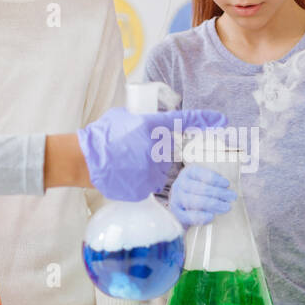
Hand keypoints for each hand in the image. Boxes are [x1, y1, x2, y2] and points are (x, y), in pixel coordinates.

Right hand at [77, 108, 227, 201]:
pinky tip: (124, 175)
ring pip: (159, 169)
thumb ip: (141, 119)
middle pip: (169, 151)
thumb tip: (150, 121)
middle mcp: (155, 148)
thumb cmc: (100, 136)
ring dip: (147, 166)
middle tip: (134, 151)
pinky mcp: (145, 187)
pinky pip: (150, 183)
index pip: (184, 121)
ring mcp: (151, 170)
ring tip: (126, 164)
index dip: (204, 120)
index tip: (221, 120)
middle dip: (155, 151)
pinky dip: (139, 180)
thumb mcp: (121, 117)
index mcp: (150, 127)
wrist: (83, 160)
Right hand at [168, 165, 236, 225]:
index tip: (227, 184)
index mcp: (188, 173)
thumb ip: (214, 182)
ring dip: (213, 204)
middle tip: (232, 197)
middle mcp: (180, 184)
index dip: (215, 179)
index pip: (200, 173)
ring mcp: (176, 199)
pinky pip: (187, 216)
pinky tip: (211, 217)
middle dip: (218, 193)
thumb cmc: (199, 191)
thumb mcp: (204, 181)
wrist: (183, 206)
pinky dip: (200, 217)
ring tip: (227, 207)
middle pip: (199, 188)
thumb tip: (230, 187)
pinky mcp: (177, 213)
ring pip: (194, 201)